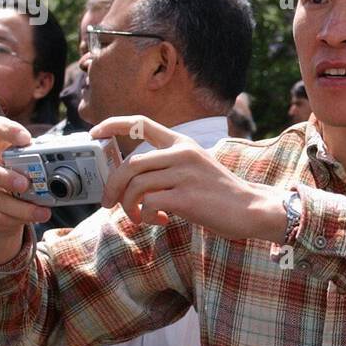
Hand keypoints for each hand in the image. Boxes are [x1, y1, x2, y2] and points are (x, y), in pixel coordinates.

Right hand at [0, 117, 52, 263]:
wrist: (7, 210)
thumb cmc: (25, 179)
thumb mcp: (34, 166)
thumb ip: (46, 162)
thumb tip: (76, 164)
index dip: (7, 130)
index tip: (25, 138)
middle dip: (6, 177)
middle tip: (26, 184)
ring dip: (19, 206)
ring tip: (42, 211)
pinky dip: (20, 217)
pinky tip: (35, 217)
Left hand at [90, 116, 286, 241]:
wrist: (249, 208)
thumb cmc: (219, 194)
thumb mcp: (194, 168)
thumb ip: (166, 167)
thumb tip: (130, 183)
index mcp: (181, 143)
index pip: (140, 123)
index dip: (113, 125)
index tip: (95, 133)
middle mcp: (181, 153)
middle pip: (129, 164)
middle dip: (112, 187)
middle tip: (108, 204)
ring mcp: (184, 174)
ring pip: (135, 186)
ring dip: (129, 207)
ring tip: (139, 218)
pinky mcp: (186, 196)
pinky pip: (149, 204)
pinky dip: (147, 216)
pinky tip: (162, 221)